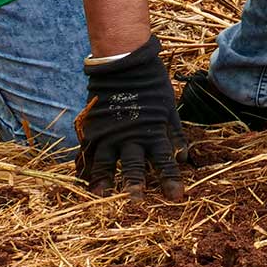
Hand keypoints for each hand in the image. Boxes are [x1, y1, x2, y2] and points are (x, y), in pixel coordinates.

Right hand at [76, 36, 188, 199]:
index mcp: (152, 131)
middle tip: (136, 202)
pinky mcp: (92, 129)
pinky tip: (82, 180)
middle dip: (136, 184)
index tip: (175, 197)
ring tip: (101, 197)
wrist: (124, 64)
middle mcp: (130, 136)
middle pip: (133, 165)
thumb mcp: (169, 109)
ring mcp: (108, 133)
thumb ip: (175, 134)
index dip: (170, 179)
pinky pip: (86, 152)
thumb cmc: (152, 85)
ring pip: (104, 162)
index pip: (165, 161)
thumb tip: (184, 158)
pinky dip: (84, 167)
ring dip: (104, 181)